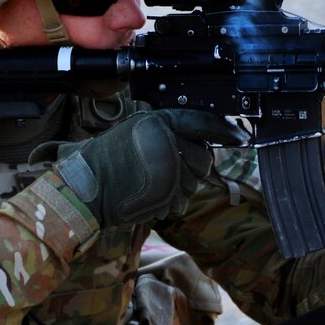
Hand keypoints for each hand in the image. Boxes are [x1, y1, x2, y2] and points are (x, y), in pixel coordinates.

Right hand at [54, 109, 247, 225]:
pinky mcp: (166, 195)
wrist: (84, 189)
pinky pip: (182, 200)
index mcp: (158, 123)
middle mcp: (166, 143)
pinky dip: (171, 202)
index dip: (224, 129)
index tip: (239, 135)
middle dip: (194, 167)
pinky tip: (152, 195)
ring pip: (195, 181)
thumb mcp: (137, 133)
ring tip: (154, 182)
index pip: (201, 122)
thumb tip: (203, 138)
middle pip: (204, 157)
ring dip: (180, 187)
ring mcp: (168, 170)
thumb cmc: (108, 161)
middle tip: (171, 169)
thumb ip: (168, 132)